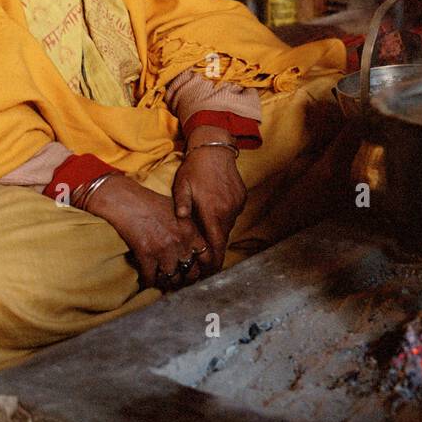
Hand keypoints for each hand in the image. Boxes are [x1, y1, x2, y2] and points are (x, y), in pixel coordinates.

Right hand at [82, 174, 207, 290]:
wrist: (128, 201)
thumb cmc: (152, 203)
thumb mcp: (178, 210)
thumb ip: (189, 227)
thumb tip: (196, 243)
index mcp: (190, 230)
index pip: (206, 256)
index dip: (204, 265)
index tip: (198, 268)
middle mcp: (180, 242)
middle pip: (191, 272)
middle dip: (187, 278)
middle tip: (181, 279)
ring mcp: (163, 250)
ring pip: (172, 278)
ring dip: (168, 281)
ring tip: (165, 281)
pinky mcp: (146, 256)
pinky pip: (151, 278)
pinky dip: (149, 281)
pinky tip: (148, 279)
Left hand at [172, 129, 246, 276]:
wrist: (215, 148)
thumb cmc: (195, 168)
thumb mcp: (182, 187)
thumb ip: (182, 206)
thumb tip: (180, 221)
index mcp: (212, 212)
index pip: (215, 245)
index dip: (213, 262)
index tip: (208, 273)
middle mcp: (228, 211)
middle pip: (222, 239)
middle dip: (214, 251)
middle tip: (203, 261)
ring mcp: (236, 204)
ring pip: (227, 227)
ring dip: (218, 232)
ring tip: (206, 235)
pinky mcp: (241, 198)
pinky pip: (232, 214)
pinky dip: (223, 218)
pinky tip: (213, 213)